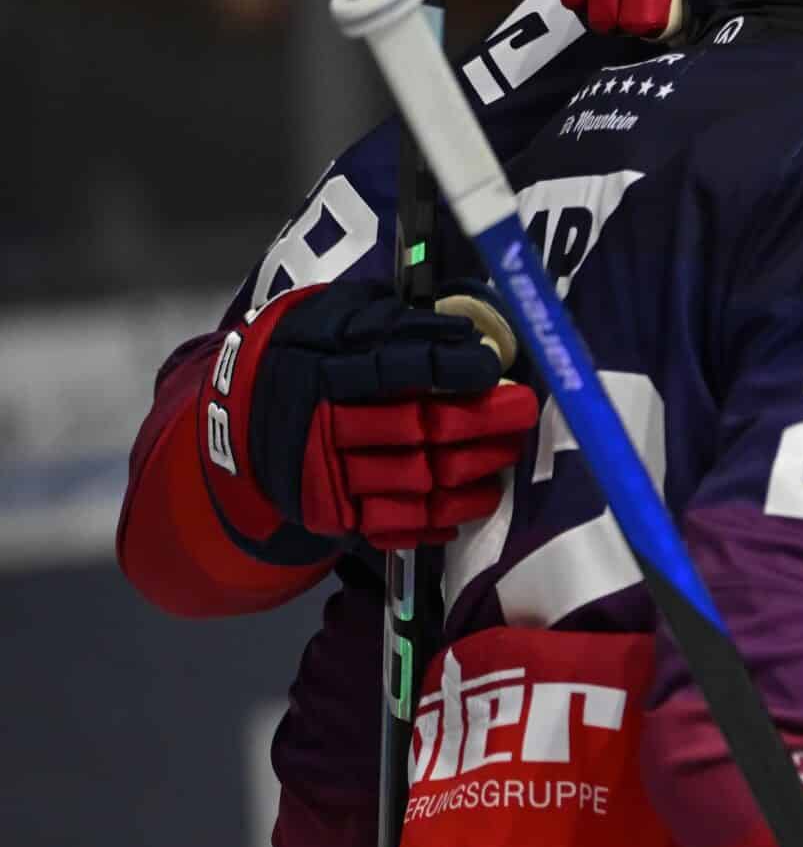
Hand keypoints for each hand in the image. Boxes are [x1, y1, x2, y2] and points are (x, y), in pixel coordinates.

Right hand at [202, 276, 536, 553]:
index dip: (450, 368)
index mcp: (320, 371)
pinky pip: (395, 526)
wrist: (236, 416)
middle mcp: (322, 427)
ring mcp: (327, 478)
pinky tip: (474, 502)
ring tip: (507, 457)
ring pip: (416, 482)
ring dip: (472, 473)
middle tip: (521, 412)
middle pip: (416, 429)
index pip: (395, 370)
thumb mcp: (332, 320)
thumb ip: (392, 323)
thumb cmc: (303, 355)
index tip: (492, 366)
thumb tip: (462, 331)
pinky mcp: (332, 515)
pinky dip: (440, 520)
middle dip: (479, 422)